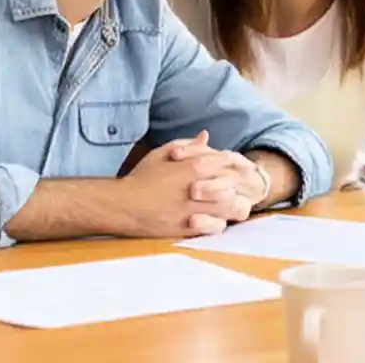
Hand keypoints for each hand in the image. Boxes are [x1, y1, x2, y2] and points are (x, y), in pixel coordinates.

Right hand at [117, 131, 254, 236]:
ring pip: (232, 207)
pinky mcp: (190, 228)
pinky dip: (221, 223)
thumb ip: (187, 145)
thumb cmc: (141, 178)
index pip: (230, 162)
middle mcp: (200, 187)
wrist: (123, 206)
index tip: (233, 170)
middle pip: (236, 185)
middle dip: (240, 186)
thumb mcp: (161, 153)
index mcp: (195, 166)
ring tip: (229, 206)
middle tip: (238, 189)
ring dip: (234, 205)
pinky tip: (216, 219)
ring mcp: (196, 209)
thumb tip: (206, 136)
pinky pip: (218, 227)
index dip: (235, 165)